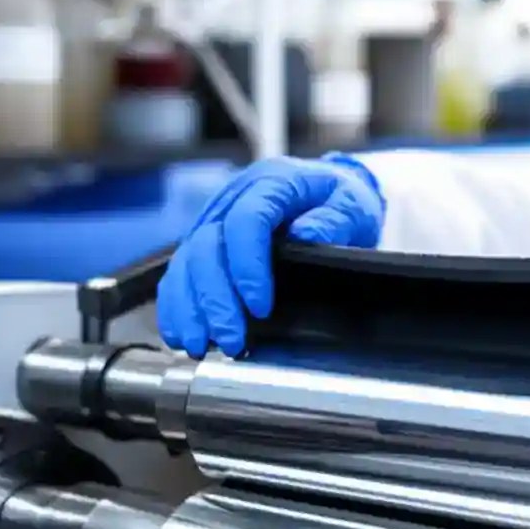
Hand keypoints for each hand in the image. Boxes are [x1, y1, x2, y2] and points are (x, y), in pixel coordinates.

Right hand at [157, 155, 384, 358]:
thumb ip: (335, 219)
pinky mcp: (204, 240)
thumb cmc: (339, 199)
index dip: (248, 267)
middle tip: (231, 340)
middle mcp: (234, 198)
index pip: (247, 221)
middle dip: (215, 299)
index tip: (260, 308)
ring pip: (186, 261)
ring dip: (189, 307)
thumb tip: (307, 234)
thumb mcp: (353, 204)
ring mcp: (214, 219)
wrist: (327, 189)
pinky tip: (182, 333)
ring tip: (200, 345)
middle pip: (207, 246)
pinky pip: (179, 271)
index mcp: (272, 183)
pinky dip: (176, 304)